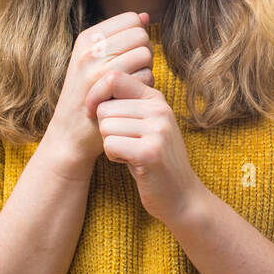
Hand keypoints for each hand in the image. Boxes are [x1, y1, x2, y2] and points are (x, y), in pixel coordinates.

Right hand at [43, 11, 154, 169]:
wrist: (71, 134)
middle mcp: (90, 47)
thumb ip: (120, 39)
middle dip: (144, 53)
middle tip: (129, 74)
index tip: (127, 57)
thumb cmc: (89, 96)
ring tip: (127, 86)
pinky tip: (127, 98)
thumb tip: (145, 16)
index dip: (138, 38)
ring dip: (145, 71)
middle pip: (141, 35)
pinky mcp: (107, 85)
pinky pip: (145, 76)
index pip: (132, 20)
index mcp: (88, 36)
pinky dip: (143, 88)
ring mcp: (97, 65)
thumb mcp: (96, 62)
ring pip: (145, 54)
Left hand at [96, 70, 206, 226]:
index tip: (93, 111)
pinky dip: (114, 157)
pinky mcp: (150, 152)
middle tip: (126, 143)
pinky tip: (131, 162)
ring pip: (105, 127)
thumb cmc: (154, 159)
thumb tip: (93, 86)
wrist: (181, 195)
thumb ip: (128, 104)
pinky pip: (110, 145)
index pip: (114, 78)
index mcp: (157, 99)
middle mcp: (160, 110)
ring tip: (131, 153)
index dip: (96, 94)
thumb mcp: (146, 125)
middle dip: (106, 128)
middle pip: (105, 107)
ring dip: (110, 144)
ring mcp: (158, 130)